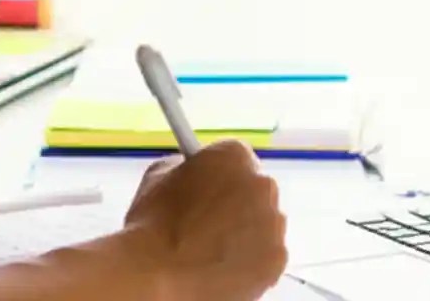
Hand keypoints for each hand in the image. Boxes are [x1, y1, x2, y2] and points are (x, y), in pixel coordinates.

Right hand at [122, 141, 287, 300]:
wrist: (158, 273)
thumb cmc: (153, 227)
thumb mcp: (158, 177)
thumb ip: (184, 167)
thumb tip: (188, 172)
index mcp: (234, 156)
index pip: (235, 158)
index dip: (220, 177)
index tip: (210, 189)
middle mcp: (262, 184)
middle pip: (254, 191)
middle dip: (236, 205)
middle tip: (207, 224)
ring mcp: (273, 223)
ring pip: (263, 226)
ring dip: (245, 233)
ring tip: (210, 250)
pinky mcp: (276, 258)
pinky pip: (266, 257)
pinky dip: (250, 263)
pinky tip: (221, 268)